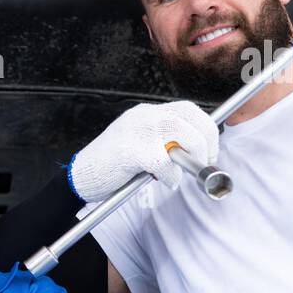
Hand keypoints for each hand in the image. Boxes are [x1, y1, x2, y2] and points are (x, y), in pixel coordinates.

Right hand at [69, 100, 218, 200]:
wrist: (82, 175)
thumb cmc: (113, 165)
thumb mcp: (141, 144)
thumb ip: (165, 143)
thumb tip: (197, 154)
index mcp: (147, 113)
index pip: (188, 110)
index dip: (206, 130)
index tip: (211, 151)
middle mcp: (144, 115)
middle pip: (189, 118)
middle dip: (205, 143)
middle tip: (205, 164)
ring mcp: (137, 130)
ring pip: (181, 134)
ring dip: (192, 156)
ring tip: (184, 173)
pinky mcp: (130, 149)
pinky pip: (163, 161)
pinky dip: (170, 176)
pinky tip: (165, 182)